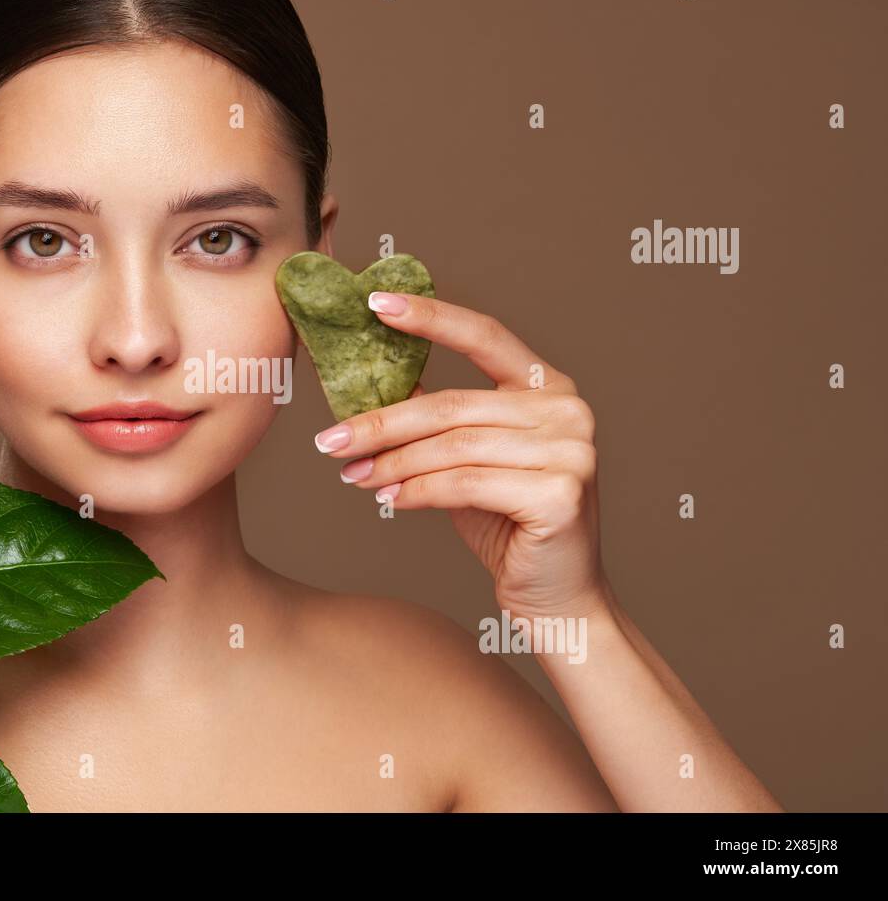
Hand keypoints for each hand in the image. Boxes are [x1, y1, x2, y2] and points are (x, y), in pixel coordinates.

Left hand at [313, 291, 611, 621]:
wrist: (556, 596)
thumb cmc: (508, 524)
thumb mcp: (469, 459)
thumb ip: (440, 417)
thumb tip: (370, 380)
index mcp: (549, 388)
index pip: (484, 336)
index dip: (430, 317)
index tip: (374, 304)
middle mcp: (567, 410)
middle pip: (451, 405)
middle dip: (381, 424)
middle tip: (329, 440)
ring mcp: (571, 451)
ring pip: (451, 448)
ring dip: (391, 463)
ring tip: (352, 476)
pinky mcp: (560, 494)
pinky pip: (464, 485)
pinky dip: (415, 492)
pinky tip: (388, 500)